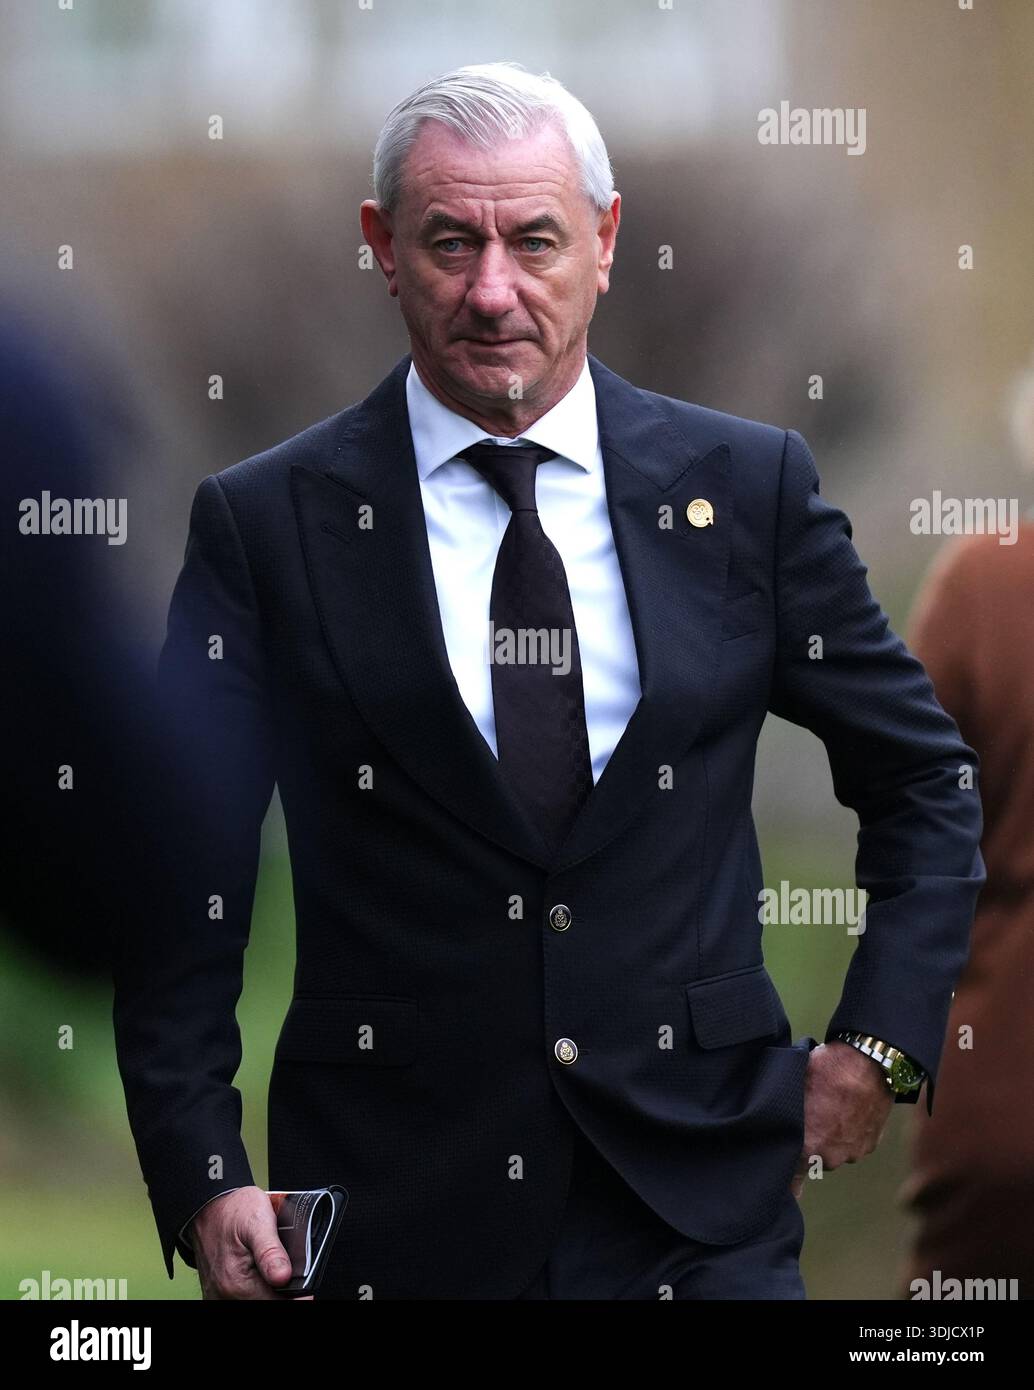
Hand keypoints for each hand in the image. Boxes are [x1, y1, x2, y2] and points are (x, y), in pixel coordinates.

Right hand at [191, 1186, 313, 1299]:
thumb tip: (283, 1277)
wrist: (208, 1206)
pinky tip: (260, 1270)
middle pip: (267, 1302)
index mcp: (236, 1283)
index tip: (305, 1286)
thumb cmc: (233, 1210)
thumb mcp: (257, 1221)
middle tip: (284, 1265)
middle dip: (281, 1290)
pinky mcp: (217, 1293)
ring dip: (268, 1288)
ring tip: (272, 1265)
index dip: (295, 1296)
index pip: (276, 1303)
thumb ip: (270, 1251)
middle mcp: (224, 1295)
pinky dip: (256, 1286)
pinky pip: (243, 1296)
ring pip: (257, 1299)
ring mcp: (219, 1296)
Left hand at [791, 1041, 894, 1197]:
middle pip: (813, 1161)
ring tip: (830, 1109)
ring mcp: (853, 1153)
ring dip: (831, 1137)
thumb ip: (786, 1116)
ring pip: (834, 1151)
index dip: (785, 1178)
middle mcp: (831, 1158)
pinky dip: (849, 1132)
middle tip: (809, 1117)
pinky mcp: (870, 1144)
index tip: (779, 1174)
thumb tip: (775, 1122)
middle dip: (809, 1145)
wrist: (869, 1063)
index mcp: (807, 1148)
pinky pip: (853, 1144)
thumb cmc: (825, 1071)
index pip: (791, 1180)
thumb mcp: (795, 1090)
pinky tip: (846, 1110)